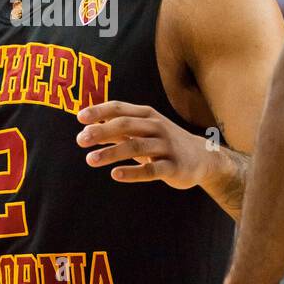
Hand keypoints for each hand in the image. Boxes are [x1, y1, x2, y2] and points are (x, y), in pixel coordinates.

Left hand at [76, 101, 214, 188]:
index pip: (120, 108)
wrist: (204, 158)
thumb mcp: (144, 131)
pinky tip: (115, 175)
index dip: (100, 111)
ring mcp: (166, 146)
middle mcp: (157, 127)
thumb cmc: (165, 143)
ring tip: (90, 160)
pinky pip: (151, 170)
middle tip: (80, 140)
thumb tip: (89, 127)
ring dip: (111, 153)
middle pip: (126, 125)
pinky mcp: (173, 167)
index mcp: (147, 115)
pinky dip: (132, 172)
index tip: (79, 118)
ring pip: (136, 146)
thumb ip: (119, 129)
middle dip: (101, 131)